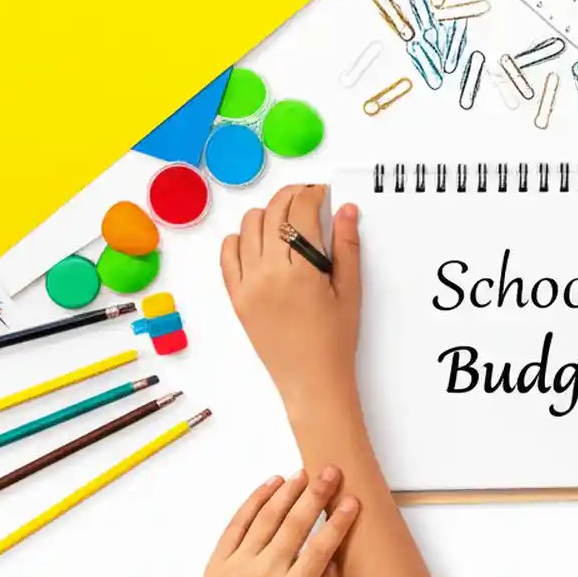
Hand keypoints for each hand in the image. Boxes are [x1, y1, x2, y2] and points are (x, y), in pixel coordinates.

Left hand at [176, 469, 360, 576]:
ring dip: (287, 491)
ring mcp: (238, 566)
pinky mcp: (218, 562)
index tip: (351, 502)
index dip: (338, 522)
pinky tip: (270, 485)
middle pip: (295, 524)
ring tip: (304, 473)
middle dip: (316, 494)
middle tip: (331, 473)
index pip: (320, 548)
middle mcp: (264, 576)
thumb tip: (336, 564)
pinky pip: (237, 523)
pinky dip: (254, 501)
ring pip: (266, 518)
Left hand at [221, 185, 361, 412]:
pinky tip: (259, 241)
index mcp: (302, 271)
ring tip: (287, 222)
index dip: (314, 194)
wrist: (312, 382)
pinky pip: (227, 254)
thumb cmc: (335, 341)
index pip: (302, 211)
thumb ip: (347, 246)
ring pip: (248, 226)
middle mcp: (268, 273)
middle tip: (308, 199)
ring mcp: (247, 284)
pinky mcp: (235, 297)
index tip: (323, 194)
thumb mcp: (350, 291)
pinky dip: (240, 239)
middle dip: (292, 197)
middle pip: (274, 211)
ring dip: (268, 214)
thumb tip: (345, 210)